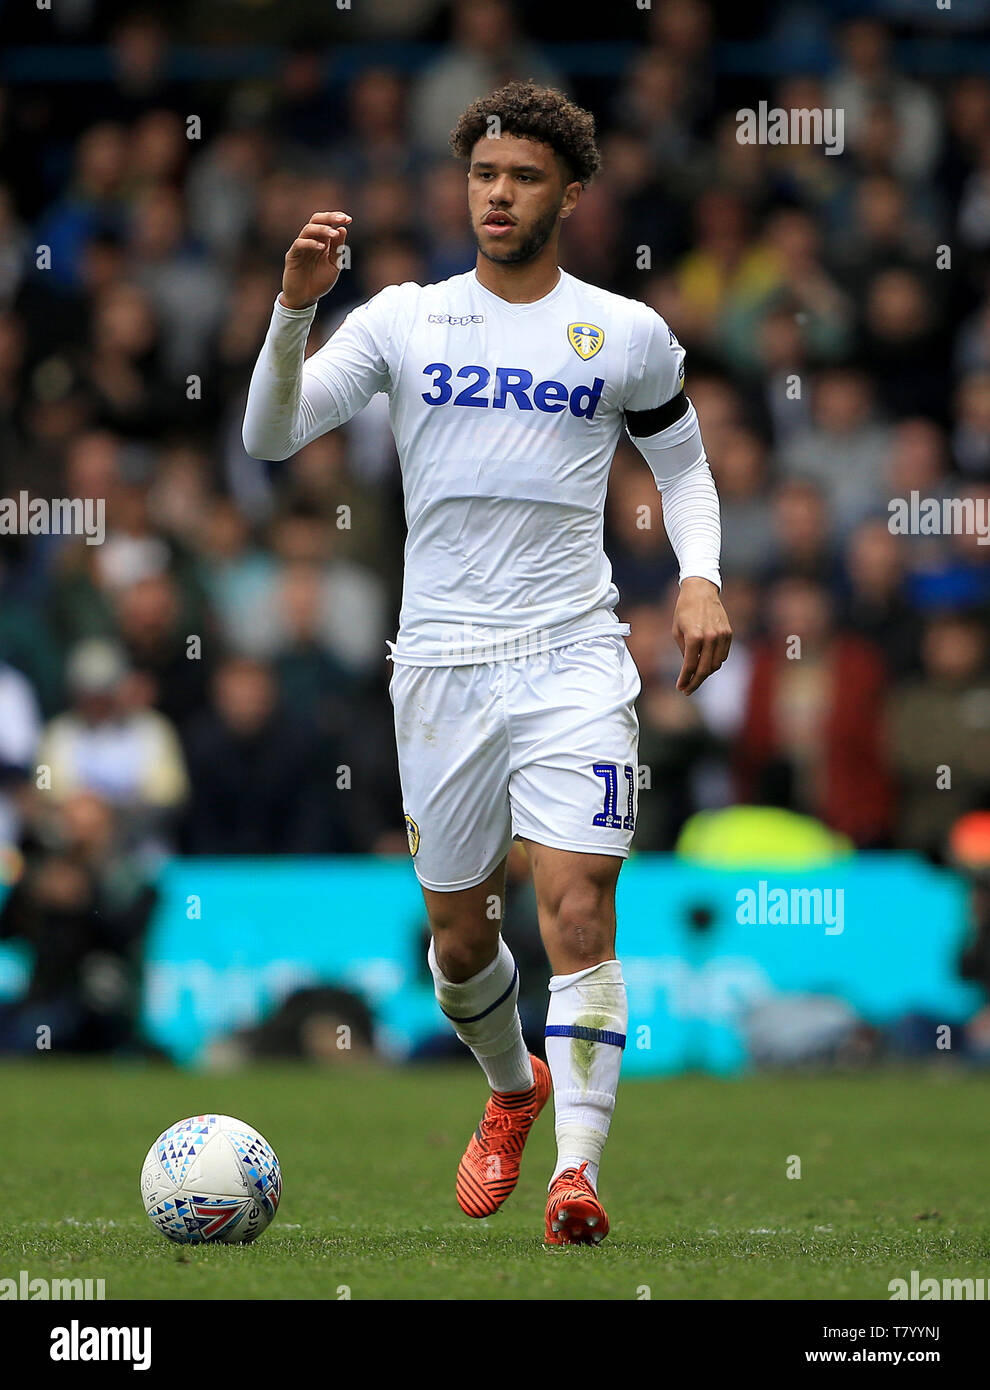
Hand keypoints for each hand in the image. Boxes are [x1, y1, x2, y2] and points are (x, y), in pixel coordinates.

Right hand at [280, 211, 351, 309]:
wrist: (305, 298)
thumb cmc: (319, 281)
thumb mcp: (334, 265)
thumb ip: (337, 249)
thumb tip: (342, 229)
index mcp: (322, 241)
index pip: (327, 223)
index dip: (337, 218)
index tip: (349, 219)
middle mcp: (311, 241)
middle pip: (316, 220)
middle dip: (329, 217)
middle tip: (341, 219)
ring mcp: (301, 247)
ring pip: (308, 229)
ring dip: (322, 229)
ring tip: (334, 234)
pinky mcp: (292, 256)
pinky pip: (299, 244)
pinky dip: (311, 243)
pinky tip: (322, 247)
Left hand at [671, 577, 731, 694]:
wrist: (701, 591)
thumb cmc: (684, 610)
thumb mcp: (677, 631)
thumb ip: (684, 651)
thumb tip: (689, 668)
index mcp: (694, 637)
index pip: (690, 666)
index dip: (684, 680)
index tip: (680, 688)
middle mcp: (710, 637)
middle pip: (705, 670)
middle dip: (695, 682)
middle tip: (687, 689)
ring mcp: (721, 636)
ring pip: (716, 664)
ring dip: (705, 673)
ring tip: (695, 677)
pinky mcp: (728, 633)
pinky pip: (723, 655)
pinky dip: (715, 662)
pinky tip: (706, 663)